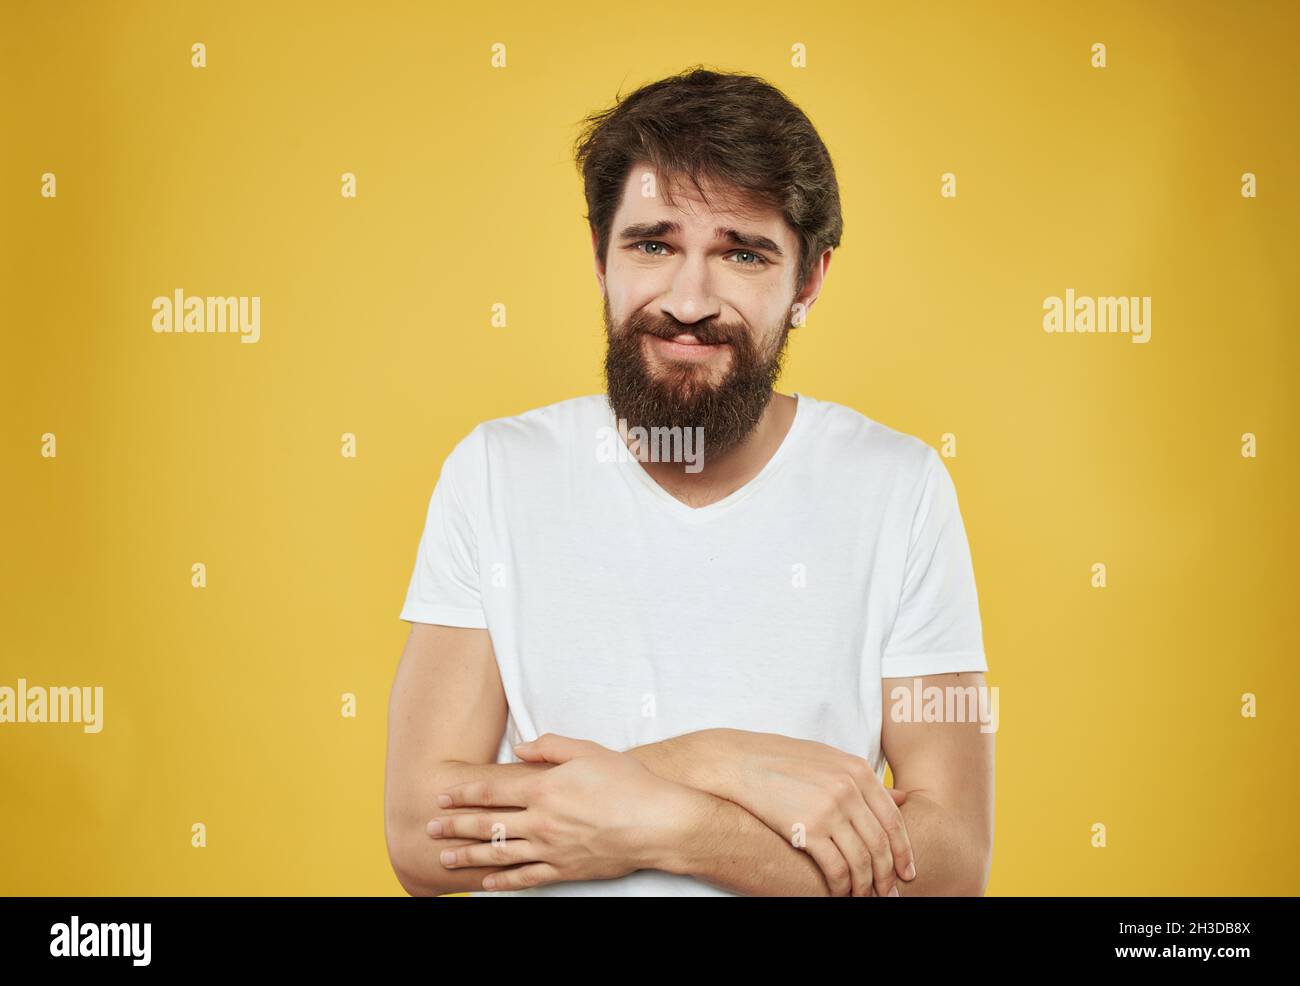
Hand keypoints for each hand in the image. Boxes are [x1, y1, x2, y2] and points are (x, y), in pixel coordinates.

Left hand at [428, 733, 689, 891]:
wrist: (657, 823)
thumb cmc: (626, 783)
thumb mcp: (588, 750)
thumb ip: (550, 746)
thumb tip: (521, 747)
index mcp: (543, 789)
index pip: (492, 790)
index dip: (463, 793)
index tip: (442, 796)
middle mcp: (540, 822)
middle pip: (487, 825)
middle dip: (455, 826)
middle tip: (430, 827)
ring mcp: (551, 850)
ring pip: (499, 854)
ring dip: (468, 855)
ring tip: (445, 857)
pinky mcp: (565, 870)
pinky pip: (525, 878)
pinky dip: (502, 881)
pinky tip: (486, 882)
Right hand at [703, 729, 915, 896]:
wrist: (739, 762)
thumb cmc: (782, 761)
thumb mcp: (829, 760)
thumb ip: (865, 781)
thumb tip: (904, 797)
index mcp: (857, 770)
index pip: (893, 819)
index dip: (904, 851)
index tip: (907, 871)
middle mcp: (848, 789)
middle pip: (881, 844)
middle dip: (888, 875)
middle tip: (890, 894)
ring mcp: (829, 809)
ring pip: (862, 860)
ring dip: (866, 886)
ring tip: (865, 897)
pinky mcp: (808, 829)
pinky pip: (836, 868)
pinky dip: (842, 886)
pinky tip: (839, 893)